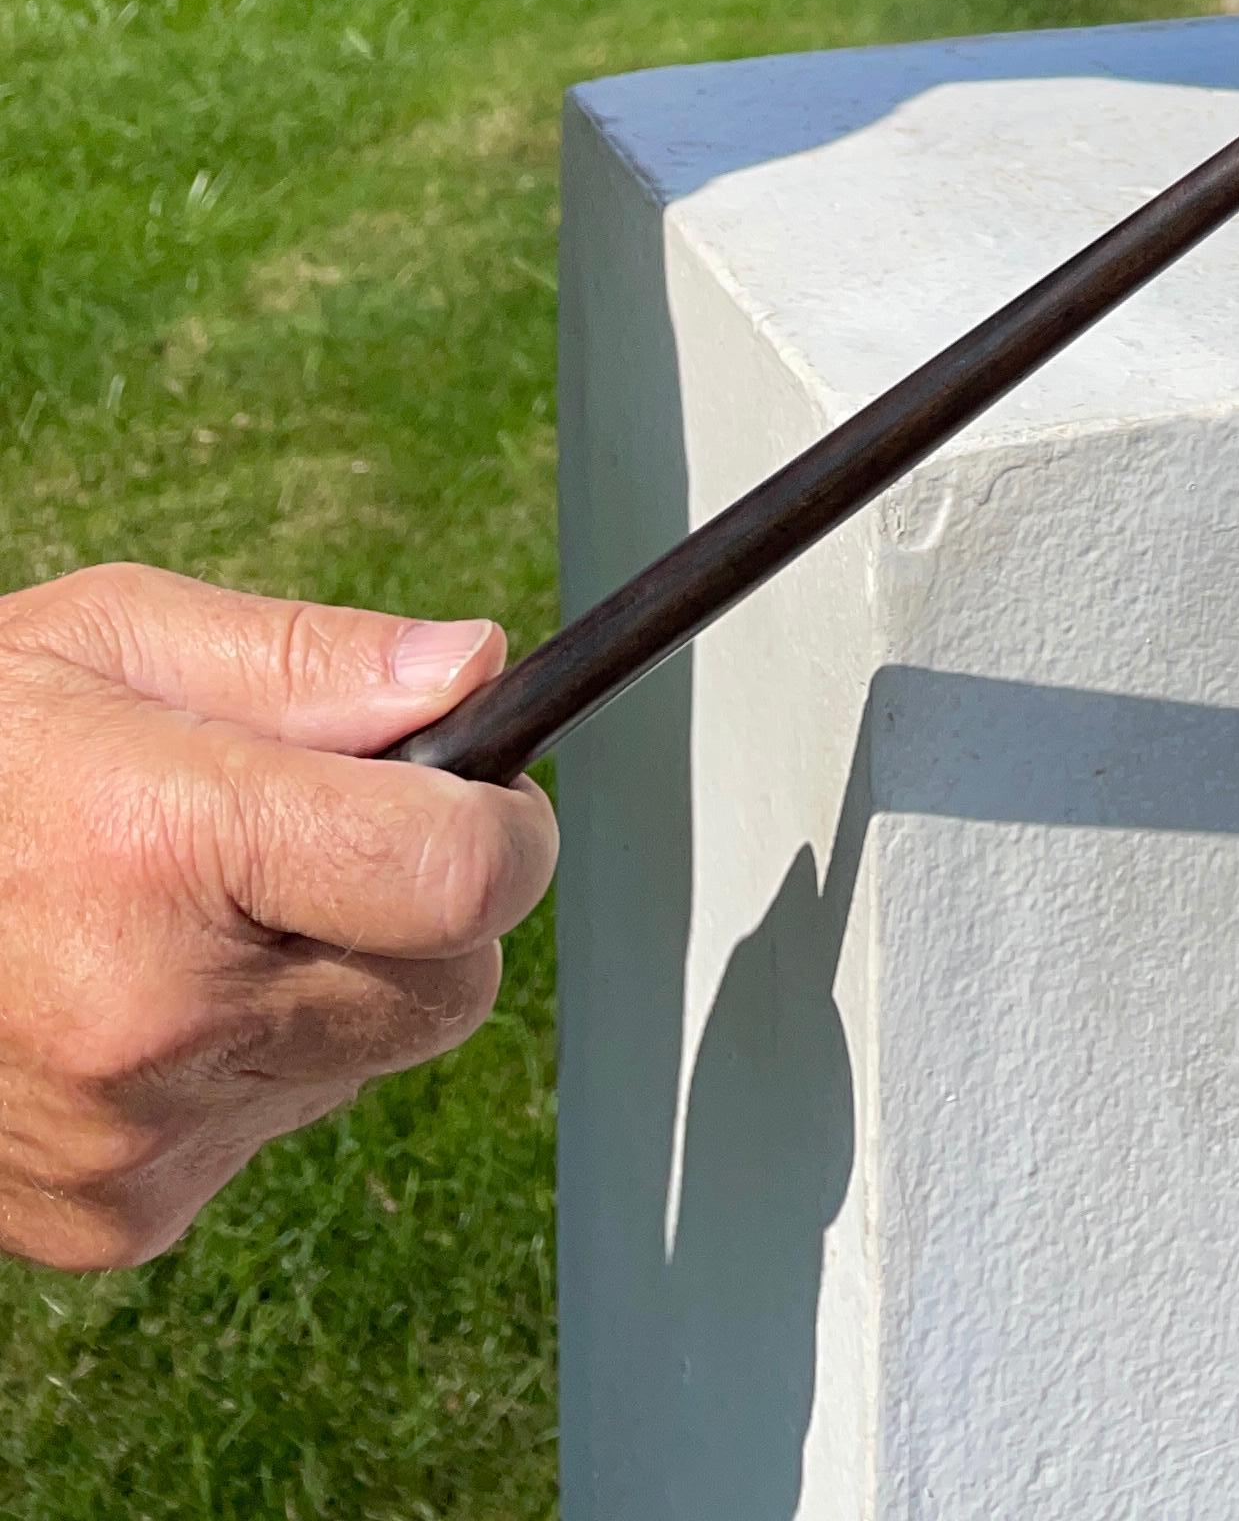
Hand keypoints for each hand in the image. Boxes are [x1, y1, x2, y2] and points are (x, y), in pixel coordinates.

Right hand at [0, 566, 556, 1269]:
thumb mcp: (113, 638)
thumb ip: (308, 659)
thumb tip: (473, 669)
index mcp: (168, 850)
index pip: (458, 881)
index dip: (503, 830)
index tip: (483, 796)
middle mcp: (157, 1019)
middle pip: (446, 989)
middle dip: (424, 909)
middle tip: (322, 841)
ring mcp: (134, 1142)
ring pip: (365, 1061)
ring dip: (331, 986)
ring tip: (192, 913)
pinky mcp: (117, 1222)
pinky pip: (274, 1129)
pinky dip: (250, 1066)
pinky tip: (146, 993)